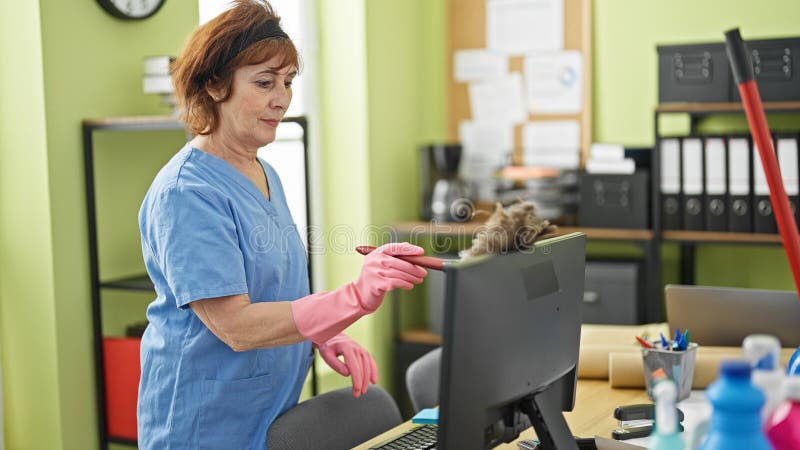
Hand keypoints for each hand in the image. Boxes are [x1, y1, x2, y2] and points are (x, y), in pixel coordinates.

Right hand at [290, 242, 427, 344]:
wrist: (360, 294)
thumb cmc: (375, 278)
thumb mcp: (381, 264)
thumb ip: (395, 256)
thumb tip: (413, 251)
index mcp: (376, 253)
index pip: (395, 248)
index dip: (409, 249)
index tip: (421, 252)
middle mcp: (374, 260)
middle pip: (400, 262)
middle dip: (414, 268)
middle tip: (423, 272)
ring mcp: (374, 272)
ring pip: (399, 274)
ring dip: (412, 277)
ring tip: (418, 280)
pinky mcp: (376, 284)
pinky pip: (396, 283)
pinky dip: (405, 284)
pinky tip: (410, 286)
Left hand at [315, 333, 376, 397]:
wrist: (332, 336)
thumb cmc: (328, 347)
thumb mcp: (326, 355)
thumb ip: (336, 364)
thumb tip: (347, 374)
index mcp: (346, 348)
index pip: (354, 366)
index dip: (357, 379)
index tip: (356, 390)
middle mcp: (356, 348)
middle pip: (362, 368)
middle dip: (361, 383)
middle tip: (357, 395)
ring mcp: (361, 349)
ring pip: (368, 365)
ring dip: (367, 379)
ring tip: (364, 391)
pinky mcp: (363, 352)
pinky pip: (371, 362)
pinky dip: (374, 371)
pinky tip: (374, 381)